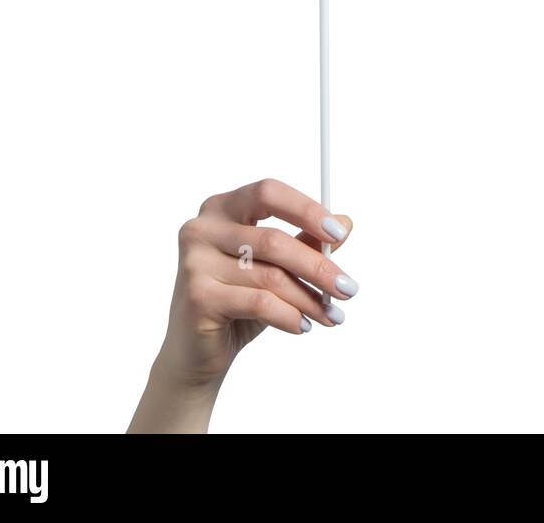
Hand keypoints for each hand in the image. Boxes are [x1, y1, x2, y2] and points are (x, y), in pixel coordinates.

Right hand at [129, 179, 355, 431]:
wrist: (196, 350)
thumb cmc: (238, 300)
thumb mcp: (275, 267)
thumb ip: (304, 242)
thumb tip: (346, 221)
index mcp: (222, 208)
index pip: (268, 193)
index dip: (306, 210)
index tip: (339, 233)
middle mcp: (202, 229)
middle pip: (274, 240)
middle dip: (318, 267)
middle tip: (349, 289)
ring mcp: (195, 262)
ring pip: (270, 277)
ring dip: (309, 299)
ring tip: (331, 316)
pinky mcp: (198, 297)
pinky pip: (259, 303)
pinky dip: (289, 316)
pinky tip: (303, 326)